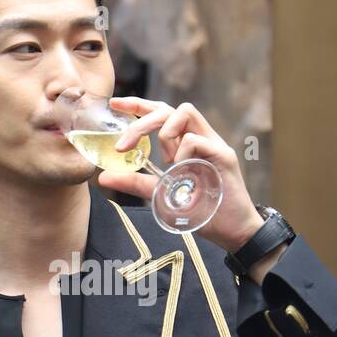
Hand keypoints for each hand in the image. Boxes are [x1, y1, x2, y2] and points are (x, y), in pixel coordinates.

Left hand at [97, 95, 264, 251]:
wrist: (233, 232)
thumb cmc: (202, 212)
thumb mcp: (161, 195)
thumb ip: (136, 183)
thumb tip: (103, 178)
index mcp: (186, 144)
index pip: (161, 112)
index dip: (138, 105)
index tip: (115, 104)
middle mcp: (200, 138)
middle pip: (168, 108)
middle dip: (141, 121)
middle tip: (122, 146)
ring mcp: (213, 143)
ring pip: (184, 111)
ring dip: (166, 134)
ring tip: (167, 162)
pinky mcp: (223, 154)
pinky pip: (195, 139)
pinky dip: (182, 153)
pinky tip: (183, 173)